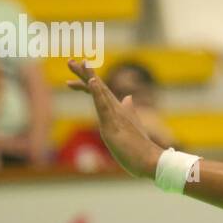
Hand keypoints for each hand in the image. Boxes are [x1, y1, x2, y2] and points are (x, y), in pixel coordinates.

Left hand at [65, 59, 161, 178]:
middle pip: (98, 88)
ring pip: (101, 93)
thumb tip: (128, 98)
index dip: (87, 83)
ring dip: (91, 77)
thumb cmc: (141, 149)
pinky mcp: (113, 126)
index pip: (100, 93)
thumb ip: (130, 112)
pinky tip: (92, 82)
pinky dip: (98, 93)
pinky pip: (104, 107)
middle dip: (84, 74)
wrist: (152, 161)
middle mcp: (118, 110)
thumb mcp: (131, 128)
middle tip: (70, 61)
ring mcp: (115, 117)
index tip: (72, 77)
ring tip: (82, 63)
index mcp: (119, 112)